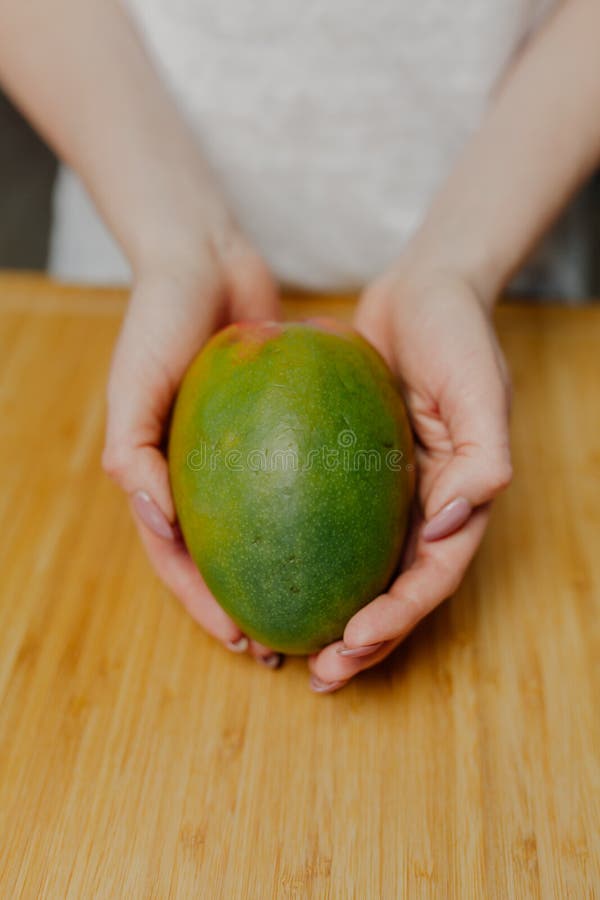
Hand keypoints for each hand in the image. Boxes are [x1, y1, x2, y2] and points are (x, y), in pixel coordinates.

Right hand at [102, 224, 283, 668]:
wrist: (205, 260)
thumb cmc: (158, 318)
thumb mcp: (132, 383)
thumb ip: (134, 453)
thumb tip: (158, 525)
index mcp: (161, 480)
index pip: (179, 559)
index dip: (204, 605)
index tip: (242, 640)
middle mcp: (202, 476)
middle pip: (226, 558)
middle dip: (251, 606)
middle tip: (287, 646)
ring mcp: (242, 458)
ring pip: (267, 531)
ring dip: (289, 575)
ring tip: (325, 612)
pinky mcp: (280, 433)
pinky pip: (302, 484)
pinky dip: (321, 518)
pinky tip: (353, 544)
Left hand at [308, 267, 511, 692]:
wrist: (422, 289)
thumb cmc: (457, 332)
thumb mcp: (479, 386)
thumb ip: (482, 455)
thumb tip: (454, 522)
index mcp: (459, 498)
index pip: (432, 574)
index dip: (398, 616)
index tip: (353, 641)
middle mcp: (423, 504)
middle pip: (395, 588)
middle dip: (363, 638)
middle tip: (320, 671)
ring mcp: (384, 491)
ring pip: (357, 568)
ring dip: (331, 614)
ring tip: (290, 647)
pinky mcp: (349, 468)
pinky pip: (322, 520)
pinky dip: (302, 556)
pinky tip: (263, 572)